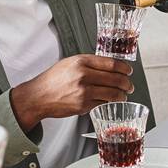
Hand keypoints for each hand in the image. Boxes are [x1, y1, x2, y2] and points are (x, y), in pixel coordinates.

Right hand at [11, 54, 132, 126]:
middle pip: (116, 79)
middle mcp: (83, 75)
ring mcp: (84, 91)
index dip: (124, 68)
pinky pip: (103, 104)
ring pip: (113, 93)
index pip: (111, 63)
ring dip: (122, 95)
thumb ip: (88, 63)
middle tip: (129, 85)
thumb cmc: (52, 80)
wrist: (38, 96)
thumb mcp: (69, 63)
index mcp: (81, 61)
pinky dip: (109, 103)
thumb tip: (109, 66)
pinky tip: (109, 101)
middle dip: (127, 83)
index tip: (128, 71)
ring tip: (123, 95)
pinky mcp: (83, 105)